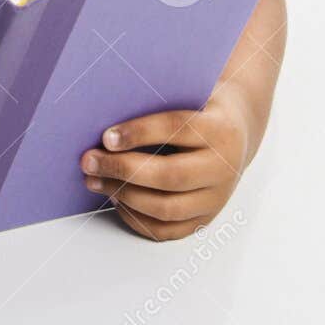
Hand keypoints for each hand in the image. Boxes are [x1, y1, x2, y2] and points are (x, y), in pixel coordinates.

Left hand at [81, 89, 251, 239]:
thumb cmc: (197, 110)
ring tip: (95, 180)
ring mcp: (217, 198)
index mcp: (219, 129)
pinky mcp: (206, 218)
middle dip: (122, 170)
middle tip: (89, 161)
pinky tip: (116, 199)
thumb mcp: (187, 95)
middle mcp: (223, 167)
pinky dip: (136, 218)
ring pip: (166, 207)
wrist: (236, 134)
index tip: (106, 137)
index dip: (138, 133)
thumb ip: (156, 101)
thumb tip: (105, 113)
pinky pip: (167, 229)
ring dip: (123, 196)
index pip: (176, 129)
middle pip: (169, 176)